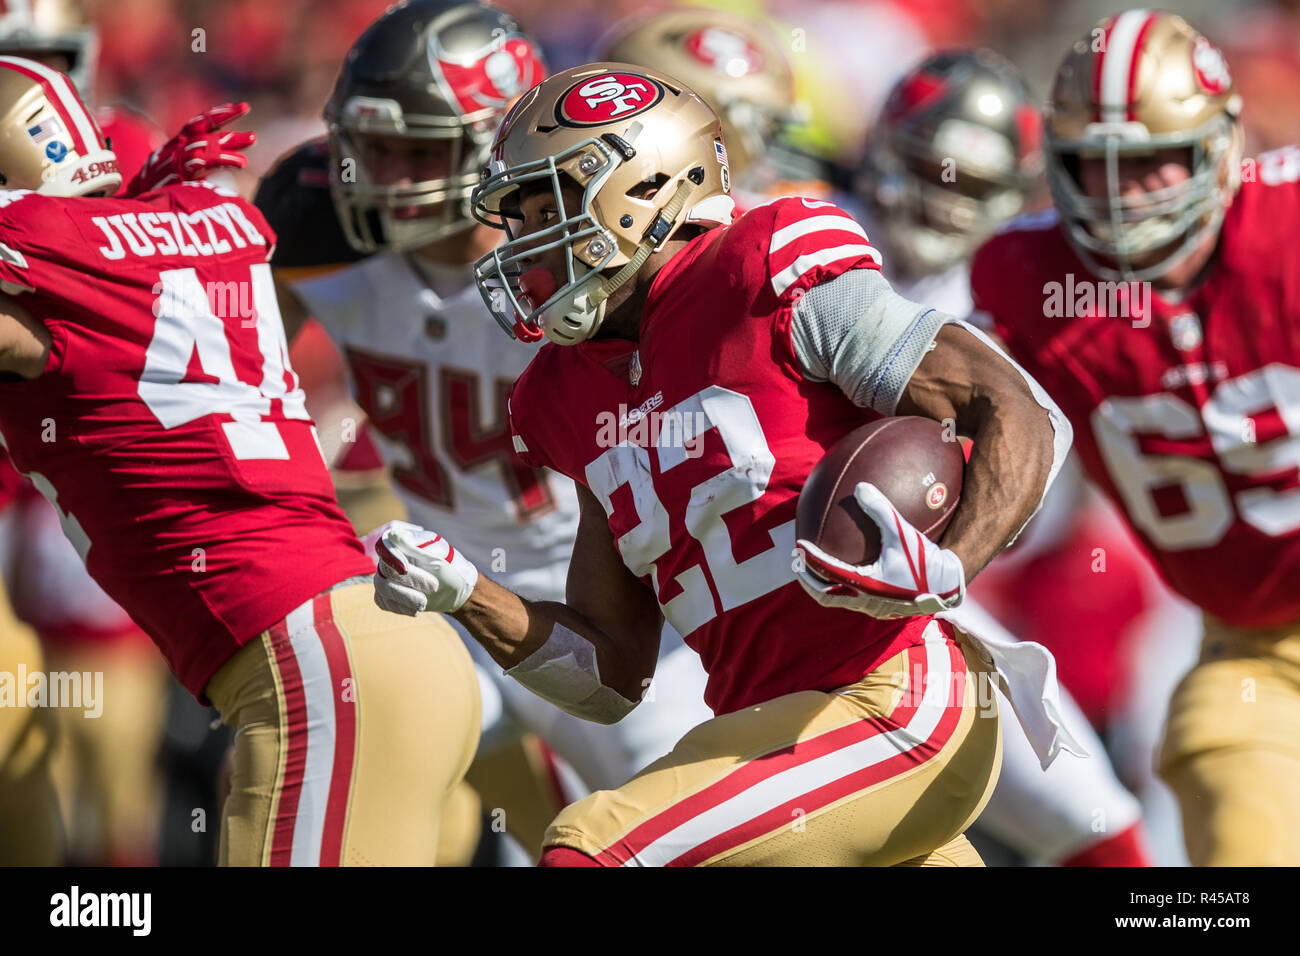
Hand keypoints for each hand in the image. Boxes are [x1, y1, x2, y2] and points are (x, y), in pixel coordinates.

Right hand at [124, 102, 255, 195]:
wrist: (131, 205)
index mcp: (173, 146)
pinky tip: (240, 163)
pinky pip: (203, 162)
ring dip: (230, 143)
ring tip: (252, 140)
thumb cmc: (153, 193)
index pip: (195, 123)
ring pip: (205, 143)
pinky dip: (223, 160)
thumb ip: (192, 167)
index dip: (215, 114)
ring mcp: (174, 159)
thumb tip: (214, 166)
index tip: (238, 107)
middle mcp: (173, 148)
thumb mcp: (172, 175)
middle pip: (201, 127)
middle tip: (246, 109)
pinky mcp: (177, 172)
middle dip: (225, 116)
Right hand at [372, 520, 478, 615]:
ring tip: (424, 603)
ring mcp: (385, 577)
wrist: (454, 590)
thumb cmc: (448, 567)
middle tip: (434, 587)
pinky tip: (417, 609)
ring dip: (405, 597)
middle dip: (410, 580)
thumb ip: (415, 547)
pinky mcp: (386, 595)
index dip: (392, 558)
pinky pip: (384, 603)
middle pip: (385, 570)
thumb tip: (393, 535)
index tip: (405, 570)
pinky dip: (402, 607)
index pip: (384, 547)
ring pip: (382, 588)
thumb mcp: (437, 556)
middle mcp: (388, 559)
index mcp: (401, 543)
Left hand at [795, 482, 964, 618]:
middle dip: (808, 580)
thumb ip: (882, 510)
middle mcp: (866, 603)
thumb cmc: (926, 560)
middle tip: (796, 563)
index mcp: (867, 587)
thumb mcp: (904, 532)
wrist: (950, 585)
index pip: (829, 574)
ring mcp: (873, 608)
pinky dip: (841, 585)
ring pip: (838, 600)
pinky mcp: (882, 607)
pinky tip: (845, 568)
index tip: (799, 547)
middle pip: (825, 596)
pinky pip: (853, 597)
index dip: (811, 561)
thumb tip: (861, 487)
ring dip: (822, 585)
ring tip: (813, 568)